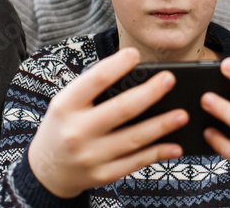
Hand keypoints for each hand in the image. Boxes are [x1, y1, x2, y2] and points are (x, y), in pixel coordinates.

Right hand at [27, 47, 186, 197]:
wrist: (47, 169)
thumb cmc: (63, 125)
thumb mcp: (66, 103)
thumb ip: (93, 91)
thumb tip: (135, 76)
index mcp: (65, 106)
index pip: (94, 81)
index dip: (116, 66)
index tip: (135, 54)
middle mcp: (77, 131)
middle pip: (120, 109)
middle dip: (149, 93)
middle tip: (170, 79)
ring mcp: (90, 156)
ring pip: (133, 139)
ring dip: (161, 126)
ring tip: (182, 114)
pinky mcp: (102, 175)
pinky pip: (135, 163)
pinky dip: (157, 154)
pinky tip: (175, 146)